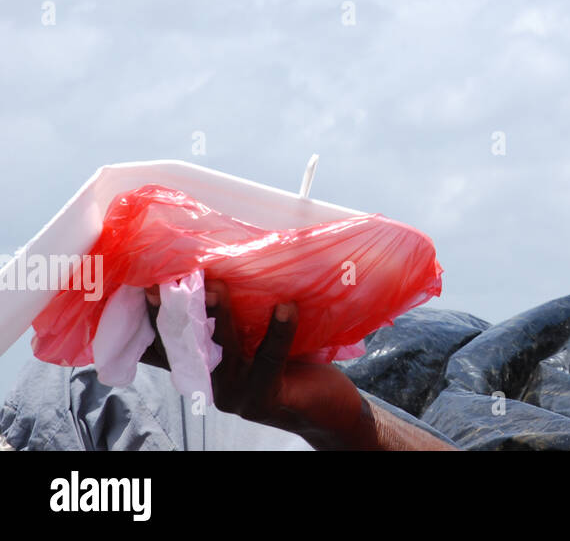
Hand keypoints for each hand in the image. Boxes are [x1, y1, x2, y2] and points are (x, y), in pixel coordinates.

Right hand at [141, 279, 374, 449]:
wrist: (326, 409)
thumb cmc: (290, 365)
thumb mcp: (254, 340)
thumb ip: (236, 316)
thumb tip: (220, 266)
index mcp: (203, 368)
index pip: (165, 345)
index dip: (149, 318)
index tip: (137, 285)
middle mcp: (211, 383)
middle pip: (185, 346)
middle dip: (172, 313)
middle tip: (162, 282)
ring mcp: (236, 394)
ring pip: (224, 350)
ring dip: (219, 316)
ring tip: (217, 286)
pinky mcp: (266, 398)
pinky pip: (270, 360)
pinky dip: (279, 331)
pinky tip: (287, 307)